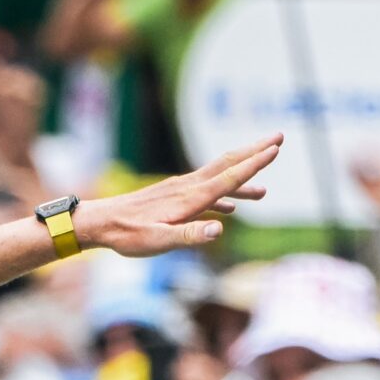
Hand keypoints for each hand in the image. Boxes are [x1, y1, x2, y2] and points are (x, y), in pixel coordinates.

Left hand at [76, 136, 279, 257]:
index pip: (230, 177)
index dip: (255, 164)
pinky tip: (230, 209)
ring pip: (218, 177)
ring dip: (243, 177)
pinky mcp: (172, 197)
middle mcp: (188, 188)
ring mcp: (180, 191)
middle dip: (254, 153)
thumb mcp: (159, 241)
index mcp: (190, 198)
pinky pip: (205, 192)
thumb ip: (190, 235)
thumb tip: (221, 229)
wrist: (100, 223)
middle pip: (228, 165)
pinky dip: (223, 196)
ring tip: (264, 189)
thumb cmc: (128, 235)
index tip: (276, 148)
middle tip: (279, 138)